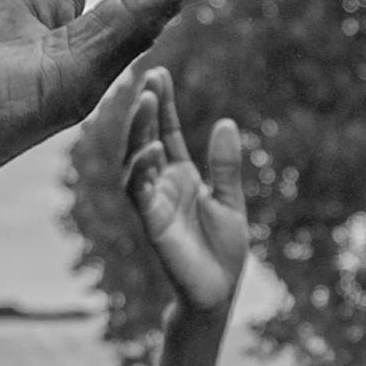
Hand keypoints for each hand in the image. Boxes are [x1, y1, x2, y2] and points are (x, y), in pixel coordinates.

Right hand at [122, 66, 246, 319]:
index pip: (166, 133)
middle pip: (146, 139)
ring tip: (147, 100)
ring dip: (139, 131)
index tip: (159, 73)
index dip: (163, 105)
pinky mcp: (152, 224)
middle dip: (146, 109)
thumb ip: (225, 166)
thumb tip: (225, 122)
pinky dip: (142, 170)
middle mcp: (162, 186)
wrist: (218, 293)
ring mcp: (153, 204)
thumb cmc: (223, 251)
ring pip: (135, 160)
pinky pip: (140, 192)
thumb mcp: (230, 200)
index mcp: (181, 177)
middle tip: (149, 77)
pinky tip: (151, 149)